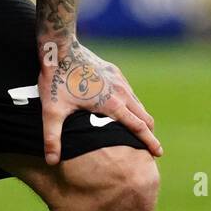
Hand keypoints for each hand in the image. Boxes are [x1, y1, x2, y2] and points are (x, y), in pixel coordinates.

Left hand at [38, 38, 161, 164]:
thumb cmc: (56, 80)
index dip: (149, 142)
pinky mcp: (114, 71)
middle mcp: (121, 91)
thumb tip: (51, 161)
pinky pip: (129, 92)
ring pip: (137, 103)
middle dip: (149, 133)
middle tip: (151, 149)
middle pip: (144, 116)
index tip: (159, 153)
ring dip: (141, 118)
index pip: (138, 127)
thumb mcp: (52, 111)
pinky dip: (133, 105)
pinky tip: (125, 109)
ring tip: (139, 131)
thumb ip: (52, 138)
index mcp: (111, 104)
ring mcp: (119, 79)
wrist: (60, 48)